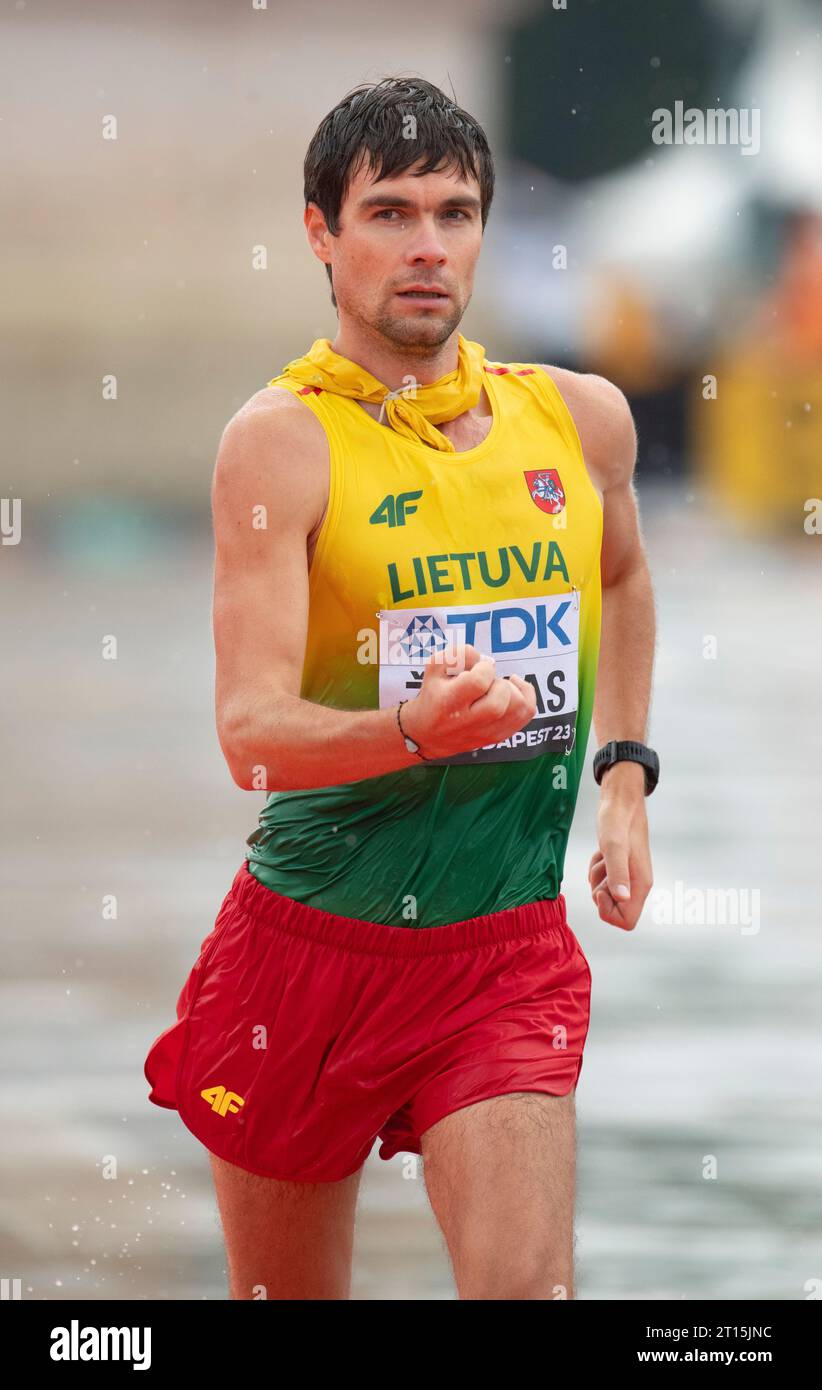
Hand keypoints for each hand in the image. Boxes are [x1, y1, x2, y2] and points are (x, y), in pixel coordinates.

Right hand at [400, 642, 536, 759]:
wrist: (426, 735)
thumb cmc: (433, 695)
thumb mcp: (434, 668)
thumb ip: (458, 654)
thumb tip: (484, 659)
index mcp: (448, 702)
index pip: (479, 682)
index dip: (484, 668)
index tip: (477, 668)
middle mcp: (467, 721)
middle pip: (499, 700)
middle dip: (499, 683)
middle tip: (488, 681)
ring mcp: (484, 732)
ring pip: (517, 709)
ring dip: (514, 691)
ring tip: (501, 687)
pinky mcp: (496, 737)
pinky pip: (524, 717)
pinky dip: (526, 698)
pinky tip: (514, 691)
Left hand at [587, 761, 652, 929]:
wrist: (620, 799)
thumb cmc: (617, 820)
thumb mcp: (613, 846)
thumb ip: (617, 872)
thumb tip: (622, 899)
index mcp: (640, 884)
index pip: (626, 922)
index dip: (608, 912)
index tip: (600, 889)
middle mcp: (637, 883)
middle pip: (614, 910)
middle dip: (599, 893)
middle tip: (601, 867)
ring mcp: (629, 876)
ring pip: (606, 894)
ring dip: (596, 878)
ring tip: (602, 854)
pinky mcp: (620, 867)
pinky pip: (603, 880)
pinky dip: (597, 868)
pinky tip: (601, 851)